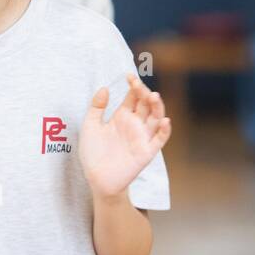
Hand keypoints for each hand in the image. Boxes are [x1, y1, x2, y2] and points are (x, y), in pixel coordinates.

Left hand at [79, 73, 171, 200]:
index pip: (133, 97)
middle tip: (138, 85)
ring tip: (153, 96)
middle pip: (146, 104)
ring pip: (156, 118)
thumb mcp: (90, 126)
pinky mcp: (146, 152)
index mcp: (122, 116)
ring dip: (157, 107)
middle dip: (144, 92)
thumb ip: (96, 107)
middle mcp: (135, 124)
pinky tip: (164, 120)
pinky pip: (160, 140)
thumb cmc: (93, 153)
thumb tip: (104, 87)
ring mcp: (142, 137)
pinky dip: (165, 130)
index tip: (129, 76)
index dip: (134, 86)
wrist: (96, 178)